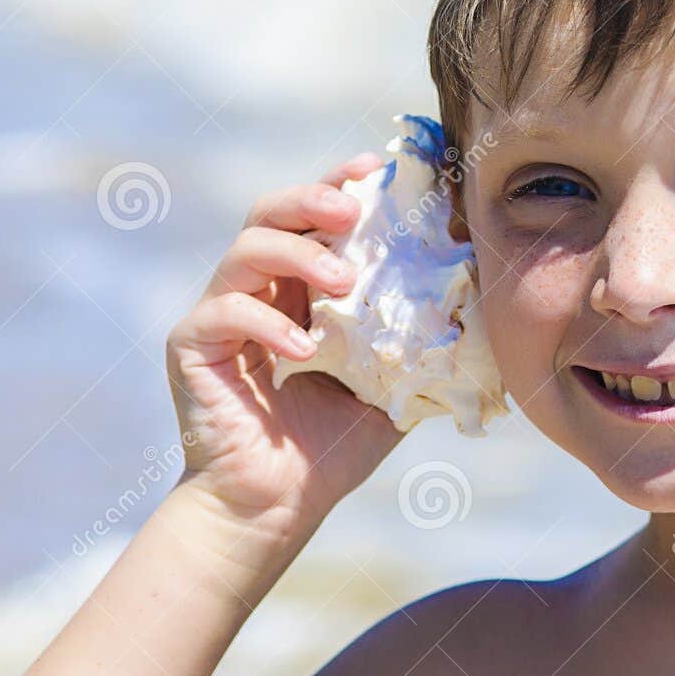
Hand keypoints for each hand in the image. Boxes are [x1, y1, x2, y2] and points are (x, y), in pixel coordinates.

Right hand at [166, 152, 404, 546]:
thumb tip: (481, 299)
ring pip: (245, 249)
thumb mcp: (392, 385)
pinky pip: (225, 311)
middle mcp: (258, 289)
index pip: (315, 217)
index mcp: (301, 288)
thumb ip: (421, 340)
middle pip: (271, 212)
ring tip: (343, 281)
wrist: (277, 507)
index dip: (341, 183)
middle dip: (314, 198)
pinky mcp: (192, 346)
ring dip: (298, 253)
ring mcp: (221, 313)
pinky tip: (305, 348)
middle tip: (354, 210)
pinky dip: (268, 321)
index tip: (378, 168)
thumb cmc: (332, 447)